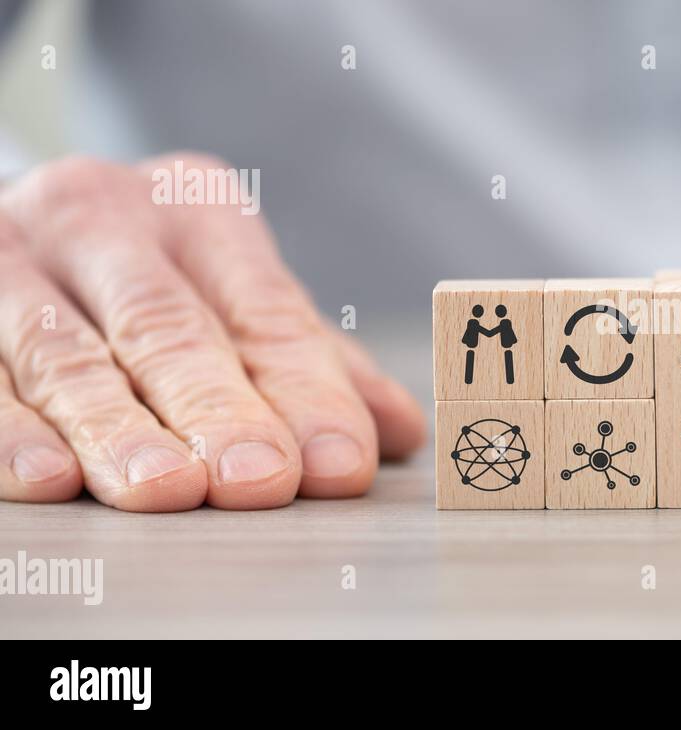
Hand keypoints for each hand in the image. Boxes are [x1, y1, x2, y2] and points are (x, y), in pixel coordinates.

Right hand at [0, 155, 425, 511]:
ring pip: (70, 352)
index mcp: (199, 210)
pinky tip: (48, 477)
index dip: (306, 391)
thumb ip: (310, 360)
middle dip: (219, 410)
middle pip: (170, 328)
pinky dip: (12, 429)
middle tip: (259, 479)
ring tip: (166, 490)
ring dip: (119, 430)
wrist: (25, 224)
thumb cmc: (153, 275)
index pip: (266, 310)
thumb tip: (398, 430)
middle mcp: (104, 216)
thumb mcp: (234, 294)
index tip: (338, 463)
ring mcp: (16, 252)